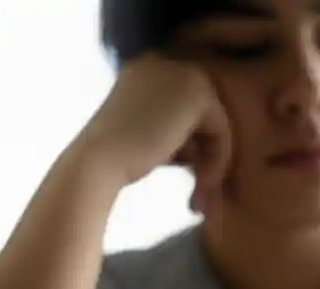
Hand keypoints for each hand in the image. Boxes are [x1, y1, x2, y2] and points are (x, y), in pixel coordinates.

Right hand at [74, 54, 231, 213]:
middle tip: (199, 191)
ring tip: (198, 193)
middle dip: (205, 153)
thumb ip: (171, 133)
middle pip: (204, 114)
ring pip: (215, 123)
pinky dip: (216, 160)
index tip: (186, 178)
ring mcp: (181, 74)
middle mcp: (164, 64)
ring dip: (211, 161)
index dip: (190, 147)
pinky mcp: (197, 93)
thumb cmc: (114, 160)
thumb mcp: (144, 137)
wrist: (97, 161)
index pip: (184, 110)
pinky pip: (222, 130)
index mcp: (146, 71)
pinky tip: (201, 182)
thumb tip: (204, 148)